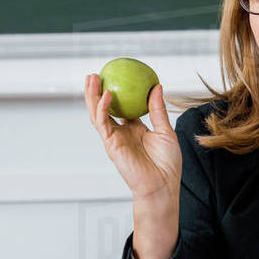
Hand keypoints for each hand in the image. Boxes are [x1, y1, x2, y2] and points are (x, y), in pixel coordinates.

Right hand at [84, 74, 181, 200]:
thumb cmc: (167, 163)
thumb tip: (156, 86)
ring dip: (92, 96)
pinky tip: (106, 95)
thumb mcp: (166, 131)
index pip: (122, 107)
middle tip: (96, 74)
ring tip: (91, 78)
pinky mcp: (111, 144)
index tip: (117, 75)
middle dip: (97, 91)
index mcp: (134, 129)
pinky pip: (103, 123)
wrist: (162, 184)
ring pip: (98, 114)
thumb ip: (158, 109)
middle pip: (104, 108)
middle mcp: (121, 133)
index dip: (117, 93)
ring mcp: (114, 138)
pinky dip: (102, 108)